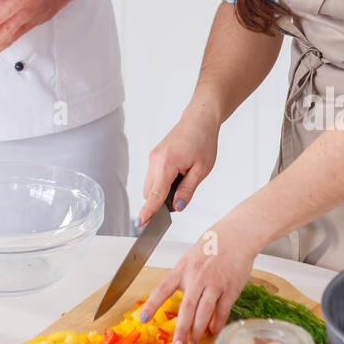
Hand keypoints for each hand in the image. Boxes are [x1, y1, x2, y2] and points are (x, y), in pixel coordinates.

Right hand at [136, 108, 219, 226]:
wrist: (199, 120)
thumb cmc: (203, 141)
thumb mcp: (201, 170)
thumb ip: (187, 190)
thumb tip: (177, 207)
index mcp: (167, 164)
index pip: (155, 194)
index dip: (148, 211)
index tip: (140, 223)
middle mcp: (155, 160)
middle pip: (150, 192)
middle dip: (161, 201)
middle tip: (182, 196)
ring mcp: (153, 157)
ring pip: (151, 184)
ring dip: (163, 190)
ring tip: (185, 178)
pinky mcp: (155, 155)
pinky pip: (154, 175)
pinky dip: (163, 181)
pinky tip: (180, 173)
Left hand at [137, 218, 258, 343]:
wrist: (237, 236)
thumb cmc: (212, 246)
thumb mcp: (190, 257)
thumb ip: (184, 277)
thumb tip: (177, 298)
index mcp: (183, 268)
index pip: (163, 288)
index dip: (152, 305)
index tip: (143, 319)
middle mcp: (197, 277)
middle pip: (187, 308)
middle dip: (181, 330)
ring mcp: (214, 283)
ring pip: (204, 312)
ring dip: (197, 332)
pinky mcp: (230, 289)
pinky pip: (222, 311)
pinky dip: (217, 324)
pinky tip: (212, 332)